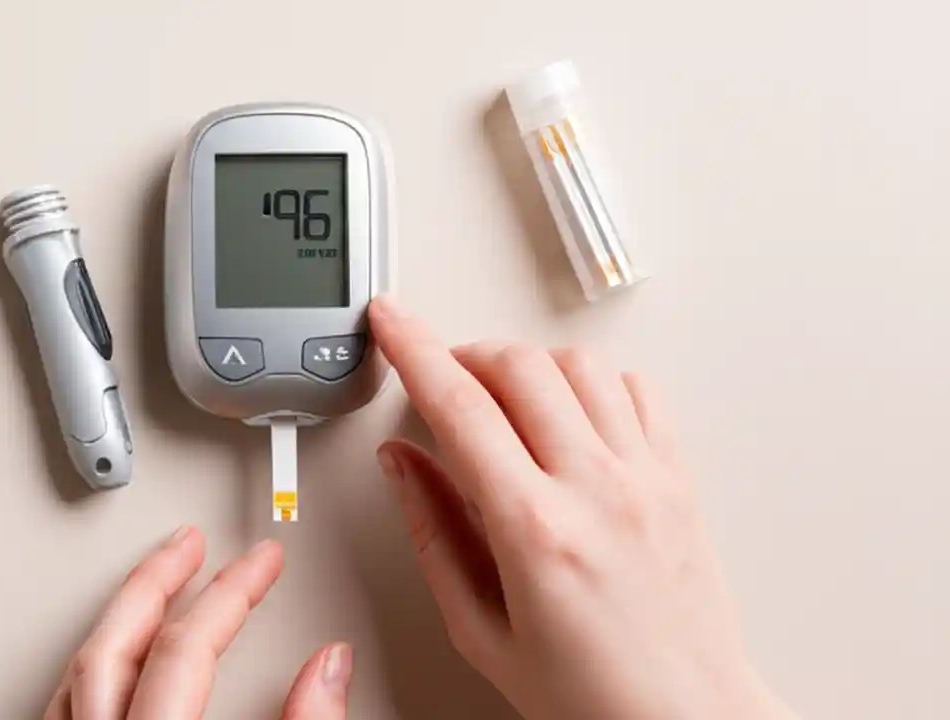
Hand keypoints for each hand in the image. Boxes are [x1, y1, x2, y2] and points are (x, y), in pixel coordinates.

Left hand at [44, 529, 351, 719]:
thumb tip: (329, 666)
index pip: (187, 649)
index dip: (231, 594)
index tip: (262, 561)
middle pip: (115, 645)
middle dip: (157, 581)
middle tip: (192, 543)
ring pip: (79, 672)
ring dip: (119, 617)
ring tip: (152, 582)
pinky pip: (63, 706)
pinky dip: (93, 667)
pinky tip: (114, 654)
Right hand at [369, 296, 794, 719]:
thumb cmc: (590, 696)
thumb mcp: (481, 628)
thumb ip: (433, 533)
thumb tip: (402, 464)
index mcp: (536, 530)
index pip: (460, 406)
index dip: (413, 349)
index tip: (391, 321)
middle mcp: (597, 489)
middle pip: (520, 366)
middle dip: (465, 352)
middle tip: (440, 374)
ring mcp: (646, 477)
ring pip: (580, 365)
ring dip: (528, 363)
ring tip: (502, 394)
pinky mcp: (679, 479)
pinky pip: (638, 390)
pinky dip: (594, 380)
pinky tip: (570, 410)